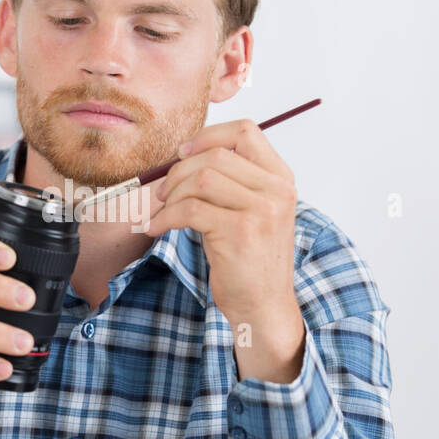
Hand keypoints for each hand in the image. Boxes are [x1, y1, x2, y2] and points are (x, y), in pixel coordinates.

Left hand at [144, 119, 306, 381]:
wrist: (263, 306)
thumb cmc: (250, 259)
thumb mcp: (253, 211)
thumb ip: (233, 180)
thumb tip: (184, 152)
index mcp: (281, 178)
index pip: (245, 131)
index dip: (208, 136)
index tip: (184, 153)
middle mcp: (277, 190)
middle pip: (216, 156)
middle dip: (180, 170)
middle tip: (165, 192)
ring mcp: (261, 211)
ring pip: (201, 180)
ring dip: (172, 194)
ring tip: (163, 212)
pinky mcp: (239, 233)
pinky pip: (189, 210)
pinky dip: (165, 217)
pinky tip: (158, 227)